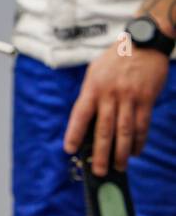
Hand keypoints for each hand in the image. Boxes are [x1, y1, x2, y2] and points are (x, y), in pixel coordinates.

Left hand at [64, 38, 169, 175]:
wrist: (142, 44)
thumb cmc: (114, 59)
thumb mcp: (95, 72)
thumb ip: (91, 94)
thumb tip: (87, 120)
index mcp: (92, 87)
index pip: (80, 114)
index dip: (74, 133)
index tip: (69, 149)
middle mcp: (109, 94)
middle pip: (103, 128)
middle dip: (100, 152)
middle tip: (98, 170)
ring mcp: (129, 98)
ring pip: (124, 131)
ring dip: (121, 152)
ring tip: (118, 167)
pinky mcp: (146, 100)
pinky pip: (142, 125)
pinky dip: (139, 141)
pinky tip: (136, 152)